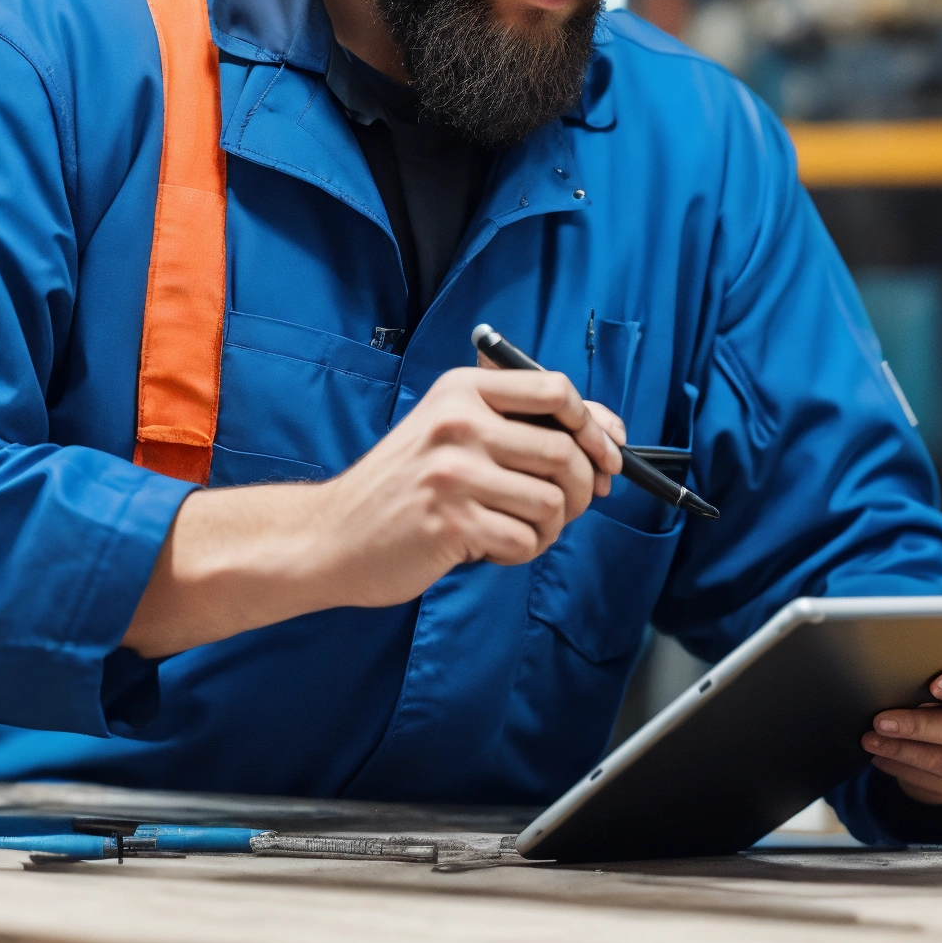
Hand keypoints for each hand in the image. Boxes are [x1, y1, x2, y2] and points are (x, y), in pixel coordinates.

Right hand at [121, 364, 622, 656]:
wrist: (333, 535)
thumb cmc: (403, 486)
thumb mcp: (449, 430)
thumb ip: (518, 424)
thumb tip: (608, 432)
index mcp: (462, 390)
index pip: (555, 389)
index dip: (595, 425)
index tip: (606, 455)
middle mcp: (458, 423)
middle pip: (565, 452)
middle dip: (583, 489)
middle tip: (569, 506)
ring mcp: (453, 473)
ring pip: (552, 503)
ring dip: (550, 528)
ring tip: (519, 529)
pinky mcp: (451, 522)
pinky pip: (525, 541)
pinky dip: (522, 552)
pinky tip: (494, 548)